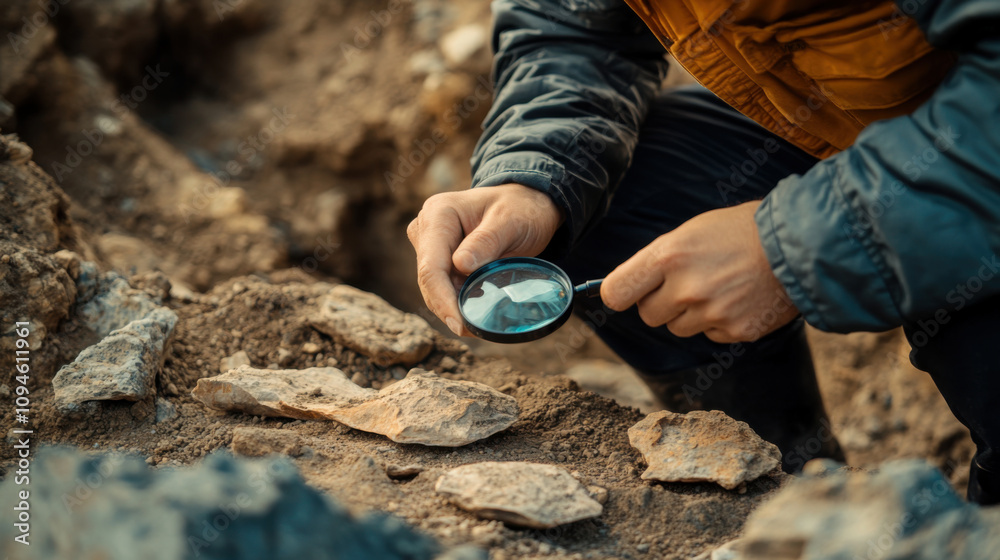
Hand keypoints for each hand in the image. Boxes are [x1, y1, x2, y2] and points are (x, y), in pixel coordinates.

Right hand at [407, 184, 562, 335]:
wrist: (526, 205)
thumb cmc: (521, 209)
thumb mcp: (511, 221)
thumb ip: (487, 241)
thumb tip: (459, 266)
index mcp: (438, 213)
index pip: (431, 266)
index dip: (442, 299)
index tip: (460, 325)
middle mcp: (427, 228)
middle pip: (429, 280)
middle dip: (447, 309)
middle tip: (473, 332)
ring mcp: (431, 245)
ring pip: (434, 288)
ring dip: (452, 309)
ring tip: (478, 326)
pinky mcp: (440, 259)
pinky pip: (444, 287)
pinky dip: (458, 303)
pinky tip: (475, 315)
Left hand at [600, 201, 797, 342]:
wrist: (798, 244)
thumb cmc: (740, 231)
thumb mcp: (691, 232)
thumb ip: (657, 261)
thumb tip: (625, 288)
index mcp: (668, 256)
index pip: (617, 292)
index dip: (619, 294)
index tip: (625, 294)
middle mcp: (685, 288)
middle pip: (648, 315)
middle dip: (661, 302)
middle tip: (686, 282)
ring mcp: (710, 312)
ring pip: (677, 328)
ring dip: (690, 313)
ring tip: (717, 286)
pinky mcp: (734, 331)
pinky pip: (709, 334)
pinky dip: (719, 321)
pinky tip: (737, 298)